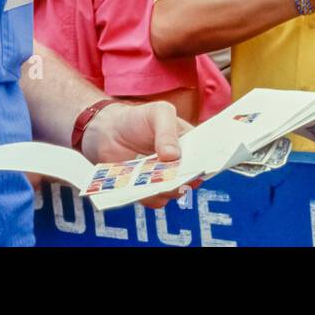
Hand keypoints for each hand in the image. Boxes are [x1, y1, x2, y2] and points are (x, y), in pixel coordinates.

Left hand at [81, 100, 196, 208]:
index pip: (204, 157)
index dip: (204, 163)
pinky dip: (147, 196)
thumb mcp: (158, 113)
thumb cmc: (139, 118)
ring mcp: (163, 179)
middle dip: (184, 180)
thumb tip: (173, 157)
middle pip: (191, 179)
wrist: (109, 130)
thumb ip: (167, 131)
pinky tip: (139, 184)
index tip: (199, 166)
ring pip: (173, 193)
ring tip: (153, 178)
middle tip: (173, 174)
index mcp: (189, 144)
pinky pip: (153, 201)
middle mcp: (179, 165)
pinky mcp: (146, 190)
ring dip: (165, 189)